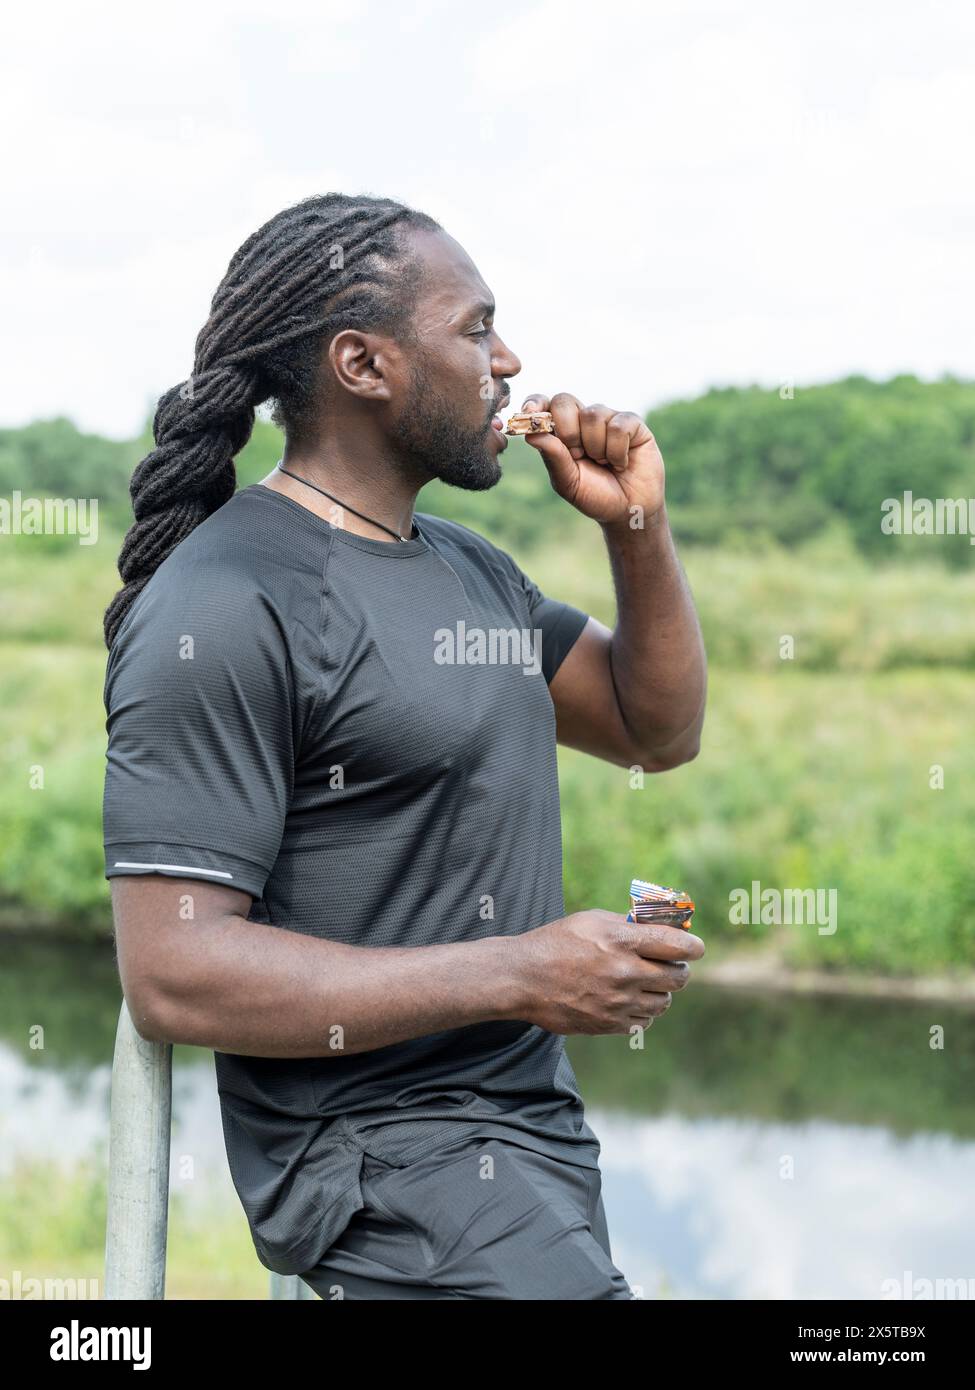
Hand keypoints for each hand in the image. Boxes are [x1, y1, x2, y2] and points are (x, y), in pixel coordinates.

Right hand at [510, 908, 703, 1034]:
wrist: (523, 978)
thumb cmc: (557, 942)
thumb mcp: (592, 920)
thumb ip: (630, 924)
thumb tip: (663, 927)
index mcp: (622, 941)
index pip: (679, 946)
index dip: (693, 947)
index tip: (695, 948)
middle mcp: (625, 973)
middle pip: (678, 977)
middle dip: (678, 969)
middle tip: (670, 965)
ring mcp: (618, 1002)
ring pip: (664, 1002)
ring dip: (660, 992)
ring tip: (644, 982)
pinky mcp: (609, 1024)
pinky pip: (644, 1022)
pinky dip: (643, 1011)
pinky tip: (629, 999)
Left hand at [516, 392, 665, 525]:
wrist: (628, 510)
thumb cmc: (595, 495)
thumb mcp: (568, 482)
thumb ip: (552, 457)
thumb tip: (531, 434)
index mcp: (561, 432)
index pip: (544, 405)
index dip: (535, 403)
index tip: (529, 413)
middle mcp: (583, 420)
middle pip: (564, 401)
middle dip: (567, 431)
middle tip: (578, 455)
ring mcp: (608, 418)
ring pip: (592, 415)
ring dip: (596, 447)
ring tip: (604, 463)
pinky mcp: (632, 423)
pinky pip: (618, 426)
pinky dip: (617, 451)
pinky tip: (621, 463)